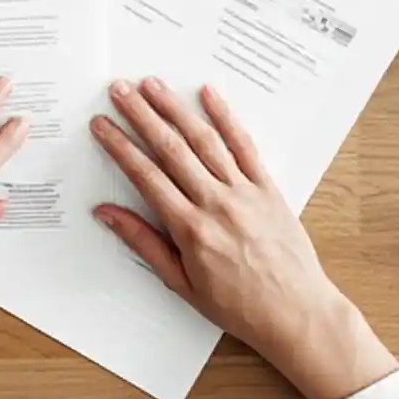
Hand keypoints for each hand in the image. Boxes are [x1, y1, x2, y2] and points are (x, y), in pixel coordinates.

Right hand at [91, 77, 398, 398]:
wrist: (297, 314)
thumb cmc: (238, 306)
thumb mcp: (181, 282)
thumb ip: (143, 242)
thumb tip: (106, 213)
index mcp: (190, 229)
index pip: (145, 175)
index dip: (119, 146)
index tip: (101, 125)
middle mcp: (216, 203)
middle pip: (170, 148)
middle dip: (140, 115)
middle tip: (119, 89)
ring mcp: (244, 191)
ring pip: (203, 140)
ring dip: (175, 108)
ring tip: (152, 84)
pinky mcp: (268, 188)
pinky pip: (244, 146)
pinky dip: (226, 117)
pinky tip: (209, 94)